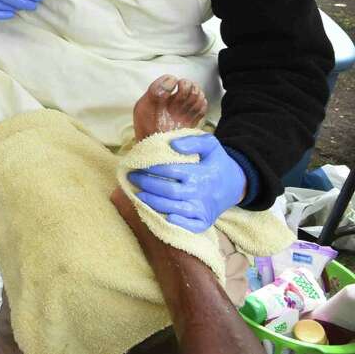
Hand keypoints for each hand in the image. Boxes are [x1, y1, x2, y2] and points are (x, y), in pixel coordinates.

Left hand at [128, 134, 246, 232]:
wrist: (236, 184)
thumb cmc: (217, 162)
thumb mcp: (210, 145)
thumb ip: (193, 142)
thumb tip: (173, 145)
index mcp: (202, 173)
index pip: (172, 171)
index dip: (152, 169)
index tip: (138, 165)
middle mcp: (202, 193)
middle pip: (170, 191)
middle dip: (148, 185)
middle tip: (132, 178)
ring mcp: (203, 209)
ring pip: (175, 209)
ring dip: (154, 203)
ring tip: (138, 195)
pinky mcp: (205, 221)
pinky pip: (190, 227)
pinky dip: (176, 224)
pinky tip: (162, 216)